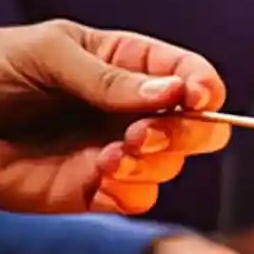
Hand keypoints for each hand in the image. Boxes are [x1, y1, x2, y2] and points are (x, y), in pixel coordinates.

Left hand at [0, 19, 230, 214]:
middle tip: (146, 132)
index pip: (191, 74)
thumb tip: (173, 94)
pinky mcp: (95, 190)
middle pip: (198, 127)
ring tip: (113, 154)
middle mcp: (132, 110)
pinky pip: (139, 199)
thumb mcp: (48, 55)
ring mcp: (117, 152)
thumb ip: (109, 78)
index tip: (195, 97)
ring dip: (153, 162)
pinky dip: (131, 191)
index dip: (205, 87)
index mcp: (128, 64)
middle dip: (187, 132)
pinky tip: (101, 175)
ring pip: (171, 166)